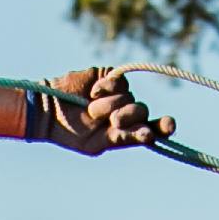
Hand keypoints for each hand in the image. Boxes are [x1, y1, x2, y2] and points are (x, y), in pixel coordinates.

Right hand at [29, 67, 172, 156]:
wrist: (49, 111)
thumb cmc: (72, 133)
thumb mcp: (97, 144)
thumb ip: (122, 139)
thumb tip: (148, 135)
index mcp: (128, 131)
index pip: (153, 128)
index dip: (163, 126)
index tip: (169, 125)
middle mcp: (128, 111)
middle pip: (142, 111)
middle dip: (126, 117)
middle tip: (110, 121)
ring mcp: (120, 93)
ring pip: (129, 96)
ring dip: (108, 105)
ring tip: (90, 108)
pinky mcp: (110, 76)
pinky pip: (119, 80)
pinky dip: (107, 88)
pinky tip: (93, 92)